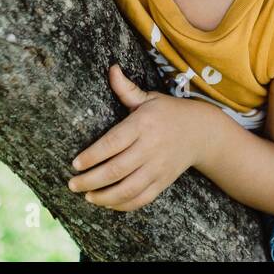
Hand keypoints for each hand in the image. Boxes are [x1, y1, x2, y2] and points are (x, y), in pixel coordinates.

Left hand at [67, 64, 206, 211]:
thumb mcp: (149, 98)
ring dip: (104, 196)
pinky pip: (141, 199)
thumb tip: (111, 69)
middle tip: (72, 184)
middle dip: (91, 180)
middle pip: (116, 169)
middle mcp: (150, 148)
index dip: (92, 156)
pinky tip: (108, 203)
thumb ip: (126, 89)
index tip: (75, 164)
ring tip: (87, 196)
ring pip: (128, 189)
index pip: (113, 143)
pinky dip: (123, 205)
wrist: (201, 132)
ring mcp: (158, 168)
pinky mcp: (163, 182)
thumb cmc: (168, 113)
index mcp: (143, 125)